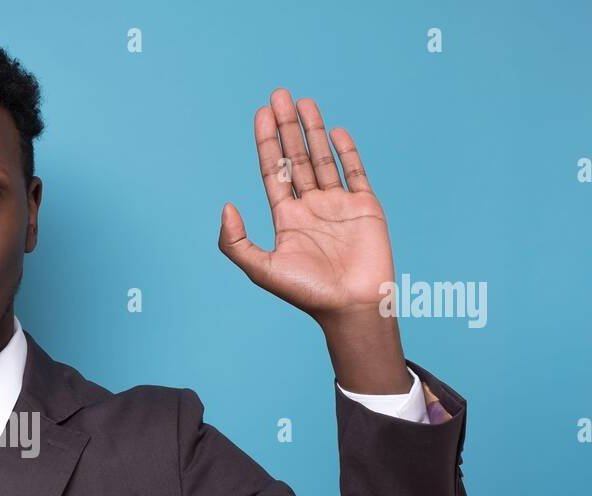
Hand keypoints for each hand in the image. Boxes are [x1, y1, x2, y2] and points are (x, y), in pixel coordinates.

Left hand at [218, 88, 393, 327]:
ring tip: (304, 102)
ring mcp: (338, 205)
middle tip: (279, 94)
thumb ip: (236, 241)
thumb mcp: (260, 269)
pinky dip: (347, 151)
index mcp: (286, 218)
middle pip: (296, 157)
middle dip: (287, 126)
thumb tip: (226, 206)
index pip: (273, 170)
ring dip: (313, 130)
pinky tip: (335, 130)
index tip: (261, 113)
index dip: (266, 142)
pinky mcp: (365, 207)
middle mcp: (310, 207)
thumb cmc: (306, 293)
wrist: (351, 306)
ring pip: (323, 158)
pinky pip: (355, 172)